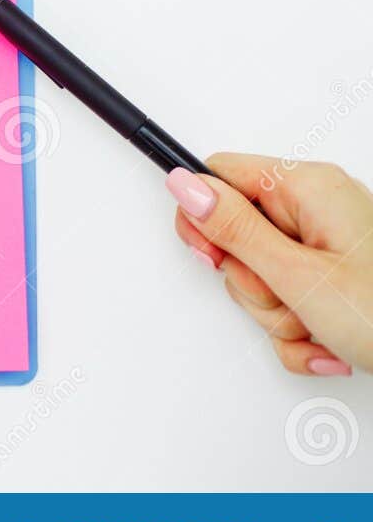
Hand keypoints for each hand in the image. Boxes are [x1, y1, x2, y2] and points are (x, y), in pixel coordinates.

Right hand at [170, 154, 372, 374]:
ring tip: (321, 327)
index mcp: (308, 188)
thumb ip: (233, 230)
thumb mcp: (299, 276)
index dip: (204, 219)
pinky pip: (289, 305)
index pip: (219, 176)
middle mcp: (319, 209)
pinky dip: (302, 334)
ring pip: (261, 279)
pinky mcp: (336, 280)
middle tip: (290, 300)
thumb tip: (184, 185)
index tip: (215, 256)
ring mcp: (328, 246)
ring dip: (281, 317)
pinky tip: (331, 344)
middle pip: (237, 237)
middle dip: (254, 285)